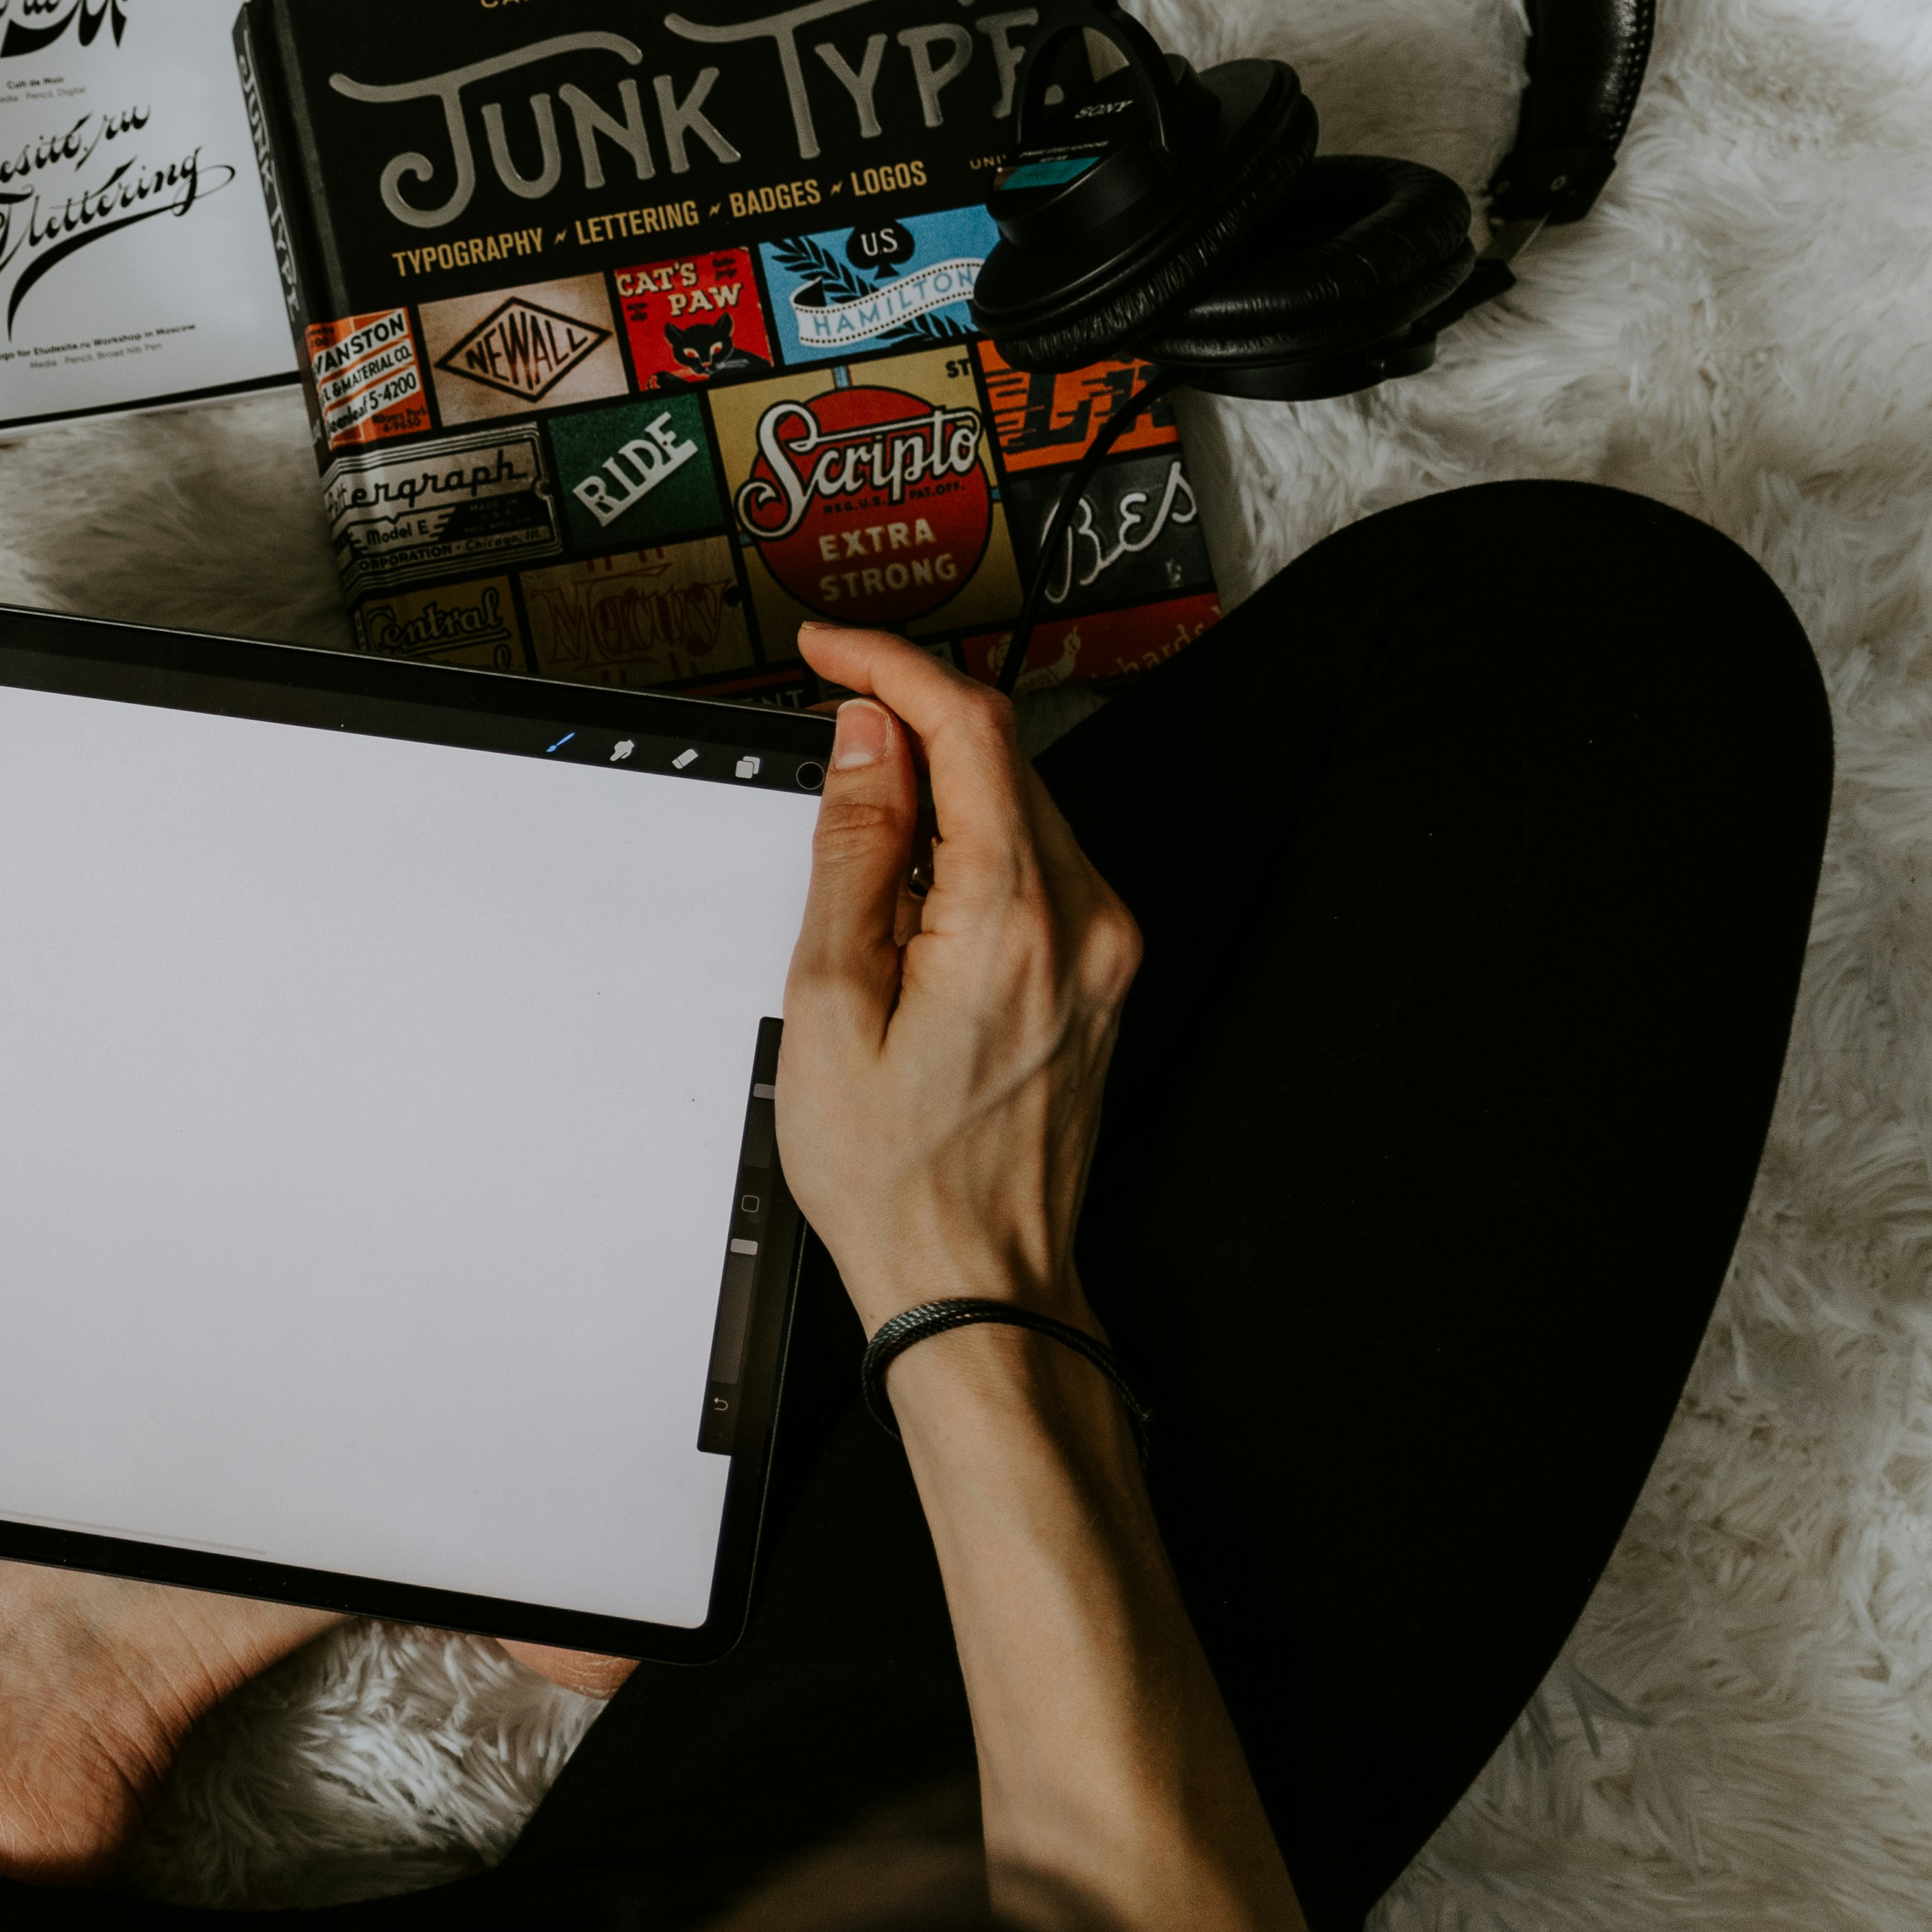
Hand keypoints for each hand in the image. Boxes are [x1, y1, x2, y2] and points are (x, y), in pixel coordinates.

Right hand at [776, 622, 1140, 1335]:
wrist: (976, 1282)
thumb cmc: (896, 1171)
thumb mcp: (831, 996)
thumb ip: (855, 849)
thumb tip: (869, 740)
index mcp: (1016, 916)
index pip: (970, 727)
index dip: (892, 665)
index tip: (833, 649)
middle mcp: (1085, 922)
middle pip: (1004, 757)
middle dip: (910, 722)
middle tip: (827, 726)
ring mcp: (1103, 951)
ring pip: (1021, 808)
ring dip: (939, 787)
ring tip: (856, 837)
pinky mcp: (1099, 977)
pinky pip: (1037, 866)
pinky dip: (970, 845)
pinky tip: (911, 895)